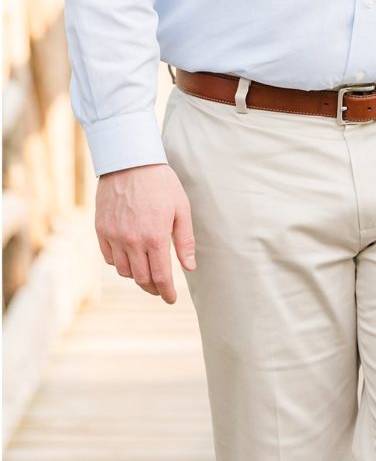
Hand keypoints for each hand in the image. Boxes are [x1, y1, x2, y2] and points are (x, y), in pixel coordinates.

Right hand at [95, 163, 195, 303]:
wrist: (130, 161)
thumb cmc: (161, 183)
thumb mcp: (181, 208)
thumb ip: (184, 240)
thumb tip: (189, 267)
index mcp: (154, 237)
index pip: (160, 276)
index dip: (166, 292)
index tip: (171, 299)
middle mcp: (132, 241)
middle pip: (141, 278)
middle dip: (153, 288)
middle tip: (160, 288)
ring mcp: (114, 236)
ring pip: (124, 271)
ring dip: (136, 276)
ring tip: (147, 271)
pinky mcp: (101, 230)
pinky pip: (109, 258)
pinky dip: (120, 263)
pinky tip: (130, 257)